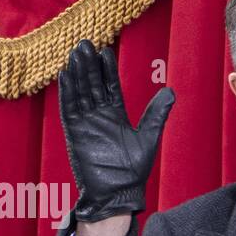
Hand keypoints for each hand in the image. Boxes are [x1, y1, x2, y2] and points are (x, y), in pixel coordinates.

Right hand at [59, 38, 174, 221]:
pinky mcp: (75, 133)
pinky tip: (65, 74)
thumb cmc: (133, 171)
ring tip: (75, 52)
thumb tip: (170, 91)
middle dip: (89, 65)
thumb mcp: (148, 138)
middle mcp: (99, 116)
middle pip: (92, 84)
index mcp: (116, 116)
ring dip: (77, 73)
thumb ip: (156, 114)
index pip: (110, 86)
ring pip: (80, 92)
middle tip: (85, 42)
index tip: (105, 50)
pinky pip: (69, 108)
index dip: (107, 69)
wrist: (117, 193)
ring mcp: (86, 123)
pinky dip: (67, 92)